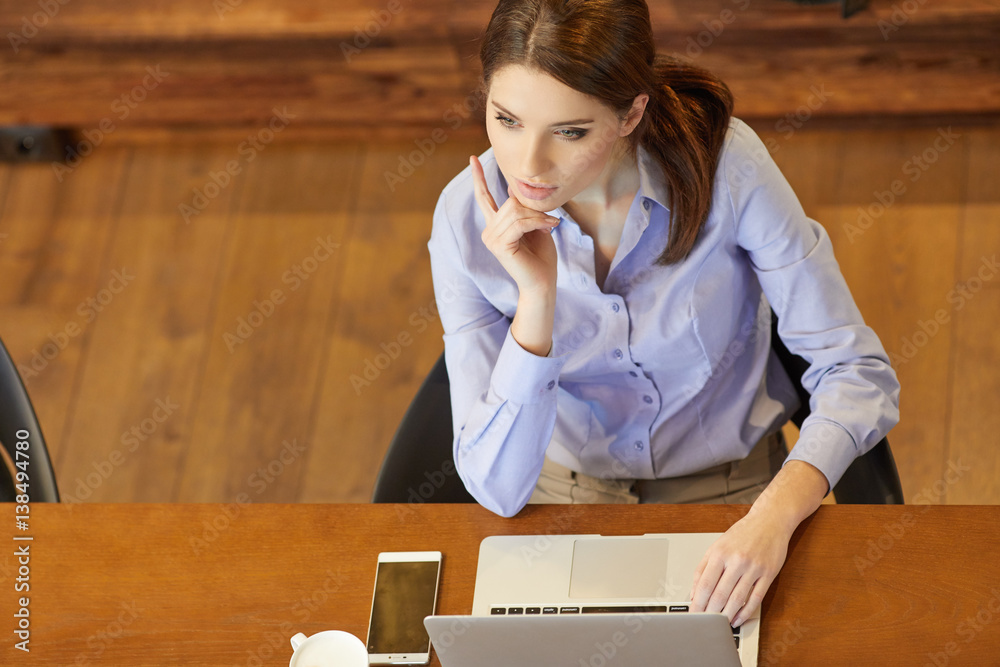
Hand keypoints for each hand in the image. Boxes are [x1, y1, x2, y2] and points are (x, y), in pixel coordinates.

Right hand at [470, 155, 559, 294]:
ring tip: (551, 224)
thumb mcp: (534, 225)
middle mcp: (489, 231)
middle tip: (551, 219)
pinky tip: (549, 227)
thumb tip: (514, 189)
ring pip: (516, 211)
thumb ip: (524, 209)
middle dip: (534, 208)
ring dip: (539, 216)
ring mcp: (491, 239)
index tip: (472, 159)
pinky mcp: (500, 246)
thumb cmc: (541, 257)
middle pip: (510, 203)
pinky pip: (520, 223)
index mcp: (495, 226)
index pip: (483, 197)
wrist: (543, 282)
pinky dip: (537, 222)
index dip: (478, 178)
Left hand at [688, 510, 792, 626]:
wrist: (769, 521)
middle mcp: (736, 560)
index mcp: (720, 553)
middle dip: (711, 612)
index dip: (698, 603)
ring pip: (737, 599)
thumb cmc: (742, 534)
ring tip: (720, 624)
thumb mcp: (717, 545)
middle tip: (705, 623)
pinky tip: (738, 618)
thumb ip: (703, 568)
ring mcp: (753, 568)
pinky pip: (756, 598)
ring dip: (727, 615)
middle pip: (720, 594)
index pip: (705, 584)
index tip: (694, 613)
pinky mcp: (768, 574)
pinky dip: (745, 612)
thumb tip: (694, 592)